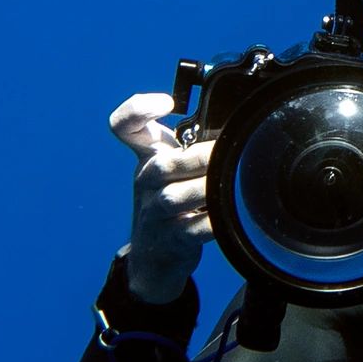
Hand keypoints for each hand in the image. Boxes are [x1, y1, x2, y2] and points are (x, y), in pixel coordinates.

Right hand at [109, 91, 213, 303]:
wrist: (152, 259)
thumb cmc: (171, 203)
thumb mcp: (172, 169)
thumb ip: (193, 145)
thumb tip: (237, 125)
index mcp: (147, 157)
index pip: (124, 126)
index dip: (137, 109)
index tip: (168, 102)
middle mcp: (145, 182)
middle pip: (161, 165)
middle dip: (197, 158)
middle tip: (224, 154)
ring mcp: (154, 214)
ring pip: (173, 198)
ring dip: (205, 190)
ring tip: (228, 185)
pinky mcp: (171, 241)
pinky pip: (193, 230)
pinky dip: (213, 222)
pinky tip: (231, 216)